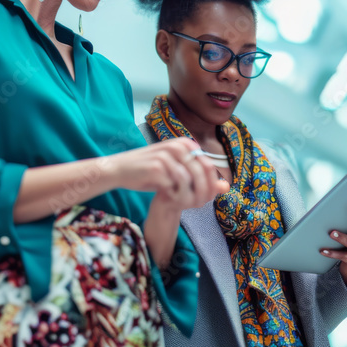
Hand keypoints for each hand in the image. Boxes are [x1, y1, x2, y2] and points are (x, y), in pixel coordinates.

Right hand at [108, 138, 226, 211]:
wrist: (120, 169)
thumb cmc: (150, 171)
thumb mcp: (177, 171)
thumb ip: (201, 177)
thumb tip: (226, 187)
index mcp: (184, 143)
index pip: (209, 166)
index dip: (208, 185)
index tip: (200, 197)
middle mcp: (177, 146)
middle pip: (202, 173)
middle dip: (199, 192)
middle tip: (191, 203)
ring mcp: (167, 155)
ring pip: (188, 181)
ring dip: (185, 194)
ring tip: (176, 199)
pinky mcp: (156, 168)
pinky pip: (173, 186)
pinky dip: (172, 195)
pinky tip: (165, 196)